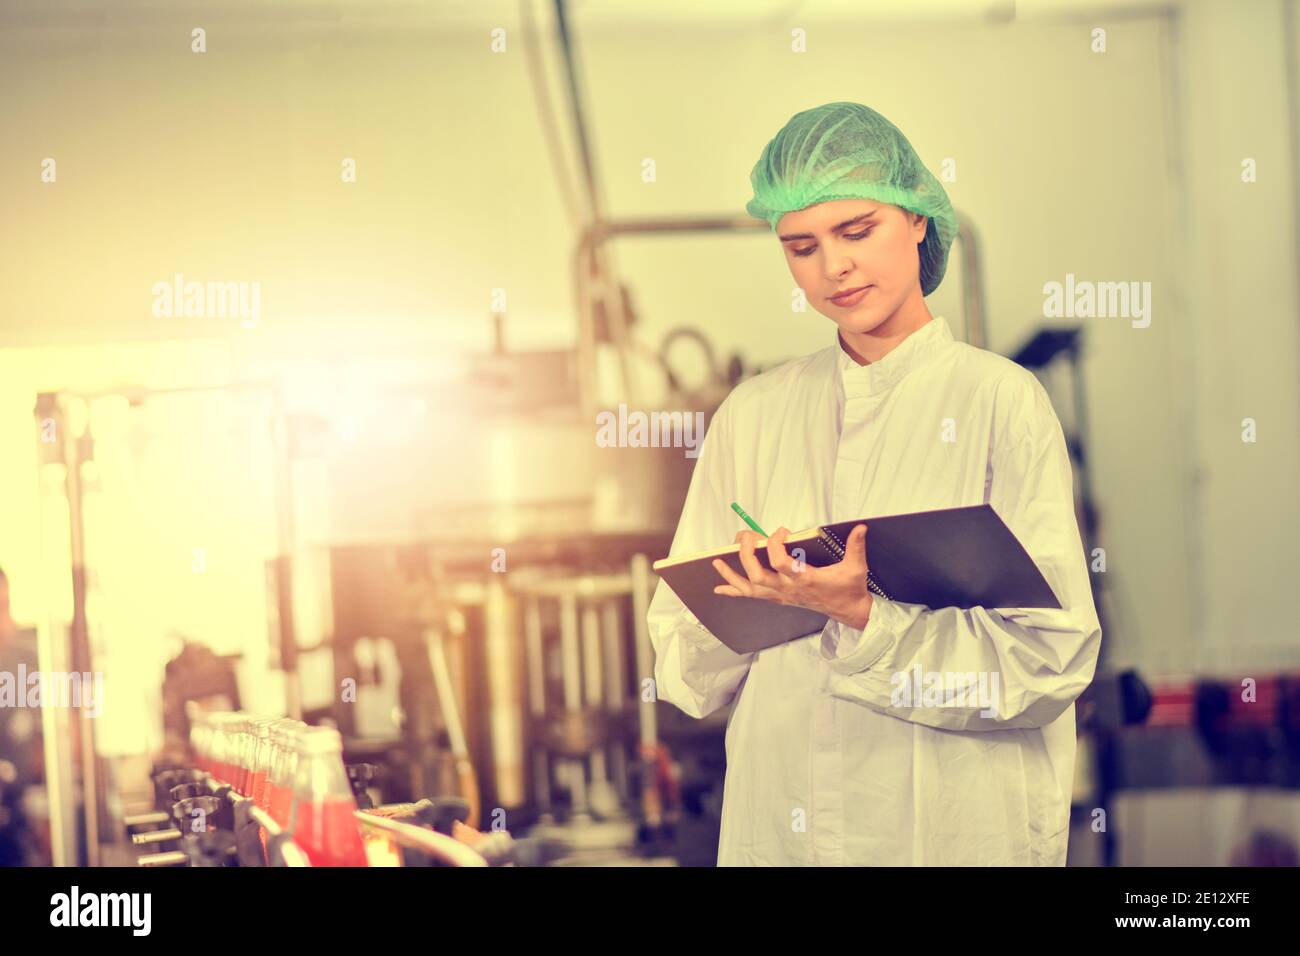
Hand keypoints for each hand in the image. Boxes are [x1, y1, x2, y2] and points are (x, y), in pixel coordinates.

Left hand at [712, 524, 873, 629]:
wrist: (849, 611)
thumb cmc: (850, 588)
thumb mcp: (856, 567)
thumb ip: (856, 546)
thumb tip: (861, 527)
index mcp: (805, 579)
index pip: (781, 562)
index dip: (776, 544)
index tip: (783, 530)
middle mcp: (789, 589)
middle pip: (757, 575)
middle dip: (746, 554)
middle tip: (745, 535)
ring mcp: (782, 596)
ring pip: (750, 588)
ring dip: (731, 575)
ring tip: (716, 562)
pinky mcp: (779, 598)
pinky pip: (752, 597)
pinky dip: (735, 591)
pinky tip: (720, 587)